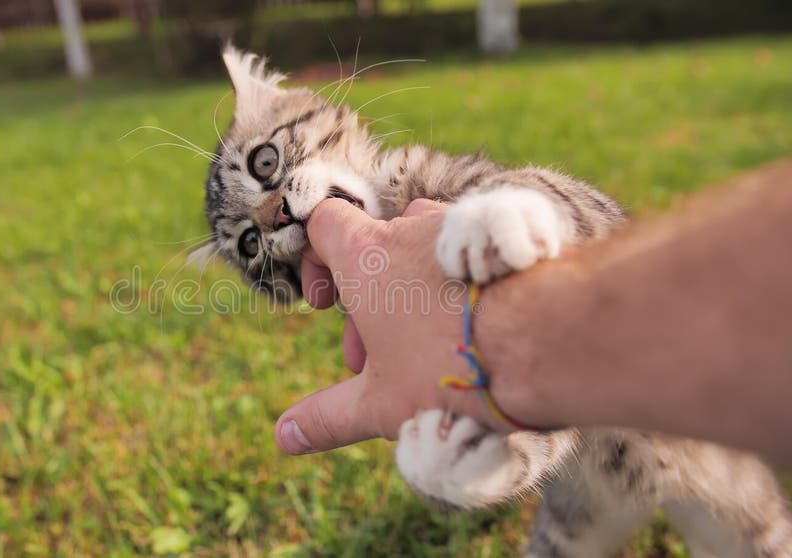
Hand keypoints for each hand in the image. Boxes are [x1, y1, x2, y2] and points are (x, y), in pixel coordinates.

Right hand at [275, 198, 492, 454]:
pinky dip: (454, 283)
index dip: (316, 257)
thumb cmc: (453, 368)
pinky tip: (471, 328)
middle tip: (378, 356)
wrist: (546, 341)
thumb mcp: (380, 403)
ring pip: (420, 248)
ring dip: (410, 288)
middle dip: (368, 300)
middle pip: (374, 247)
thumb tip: (284, 437)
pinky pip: (463, 252)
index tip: (324, 303)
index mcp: (367, 256)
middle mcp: (410, 227)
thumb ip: (327, 417)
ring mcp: (460, 227)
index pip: (324, 221)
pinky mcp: (500, 240)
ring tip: (426, 343)